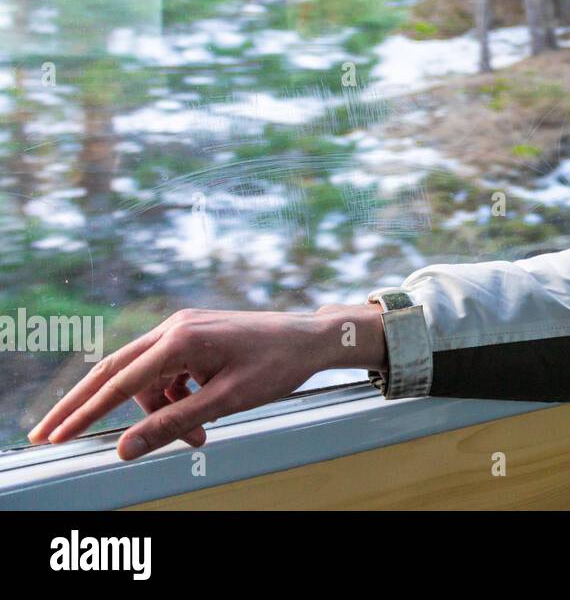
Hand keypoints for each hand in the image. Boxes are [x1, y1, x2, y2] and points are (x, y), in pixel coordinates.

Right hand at [26, 304, 384, 460]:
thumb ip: (175, 424)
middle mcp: (175, 327)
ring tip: (199, 436)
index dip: (83, 413)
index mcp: (180, 340)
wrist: (312, 339)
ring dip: (159, 410)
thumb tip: (126, 448)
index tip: (55, 437)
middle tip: (52, 436)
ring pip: (146, 378)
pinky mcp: (194, 335)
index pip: (118, 383)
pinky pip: (167, 371)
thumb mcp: (226, 401)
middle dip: (85, 406)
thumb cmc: (277, 365)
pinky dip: (175, 397)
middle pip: (115, 371)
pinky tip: (204, 413)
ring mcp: (184, 328)